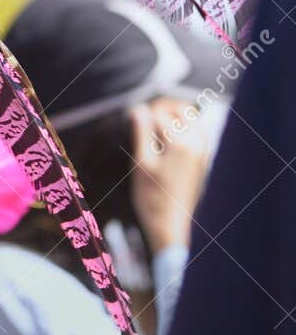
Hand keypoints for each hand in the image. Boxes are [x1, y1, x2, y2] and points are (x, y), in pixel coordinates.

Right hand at [129, 98, 211, 254]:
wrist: (169, 226)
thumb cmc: (152, 198)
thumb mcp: (141, 163)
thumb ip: (141, 133)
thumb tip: (138, 109)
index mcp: (180, 144)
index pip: (160, 113)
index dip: (144, 113)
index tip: (132, 117)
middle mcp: (196, 145)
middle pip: (183, 110)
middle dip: (163, 108)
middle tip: (145, 114)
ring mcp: (203, 154)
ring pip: (194, 120)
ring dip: (176, 115)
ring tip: (157, 121)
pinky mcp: (203, 162)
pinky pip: (200, 134)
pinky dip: (187, 128)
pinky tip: (171, 136)